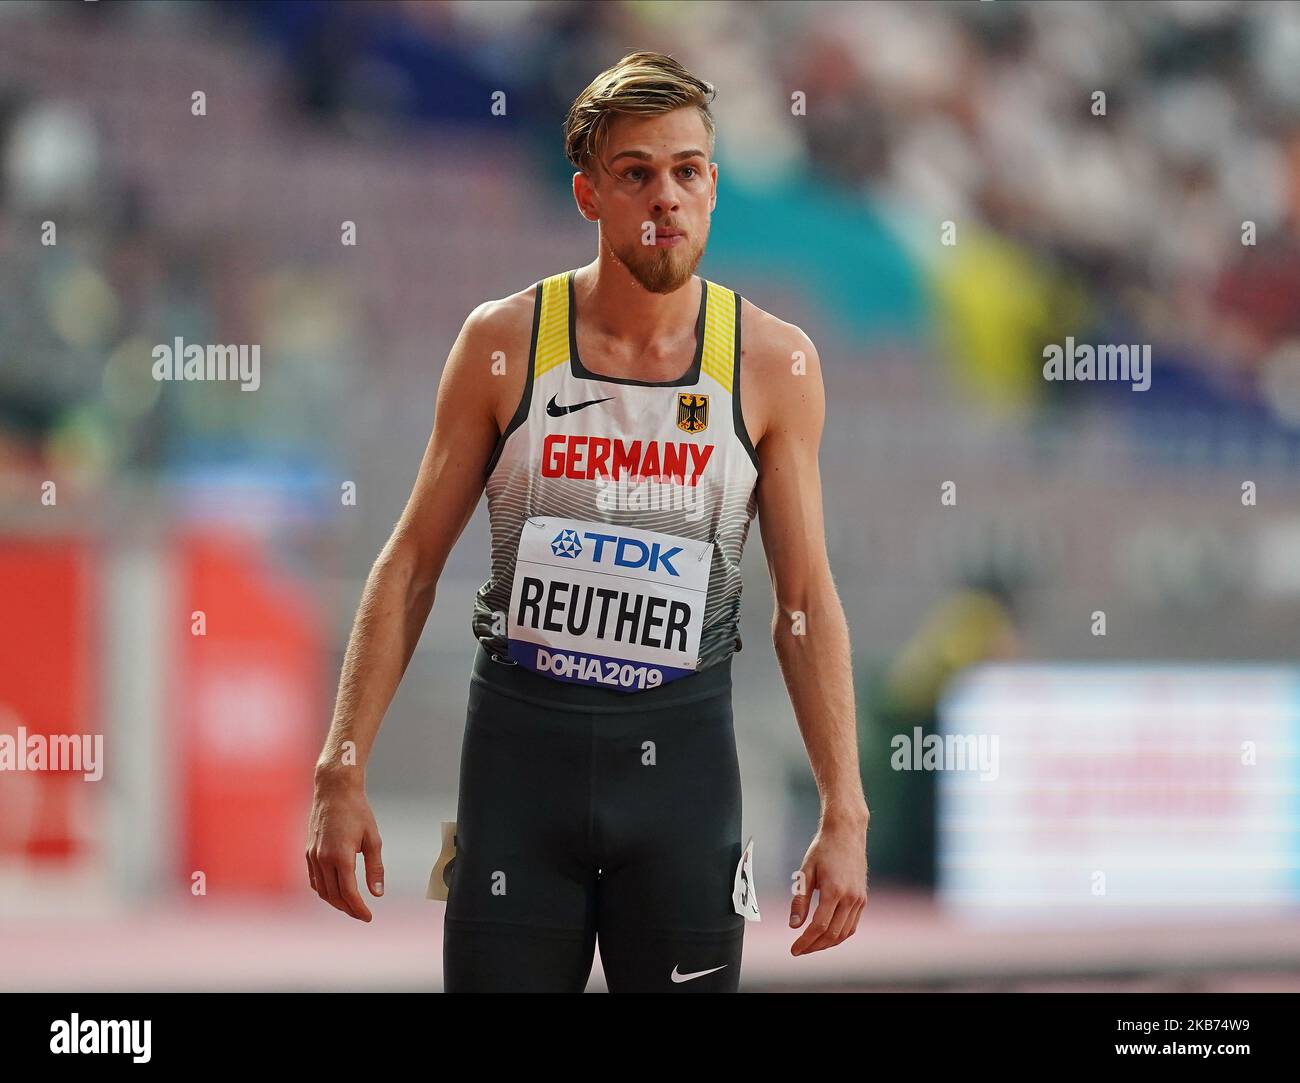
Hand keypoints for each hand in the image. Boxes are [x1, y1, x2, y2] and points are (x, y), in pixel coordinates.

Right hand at [305, 767, 384, 920]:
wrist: (334, 790)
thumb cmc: (357, 811)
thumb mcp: (373, 839)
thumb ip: (375, 868)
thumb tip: (377, 893)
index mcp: (341, 856)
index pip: (348, 893)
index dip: (359, 909)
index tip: (368, 917)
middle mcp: (323, 859)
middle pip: (334, 895)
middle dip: (348, 909)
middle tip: (361, 915)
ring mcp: (312, 856)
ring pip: (321, 890)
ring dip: (335, 902)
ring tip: (350, 906)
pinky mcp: (308, 852)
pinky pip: (314, 880)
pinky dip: (324, 890)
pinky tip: (335, 892)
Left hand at [789, 812, 867, 955]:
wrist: (847, 833)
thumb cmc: (823, 849)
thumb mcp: (806, 872)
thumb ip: (800, 900)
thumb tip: (793, 926)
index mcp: (834, 890)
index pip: (819, 926)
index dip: (805, 941)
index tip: (794, 949)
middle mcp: (850, 897)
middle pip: (832, 934)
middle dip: (814, 946)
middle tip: (800, 950)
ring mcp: (859, 899)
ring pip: (844, 933)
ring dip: (827, 943)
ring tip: (811, 945)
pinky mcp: (863, 899)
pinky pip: (852, 925)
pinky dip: (840, 935)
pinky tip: (827, 936)